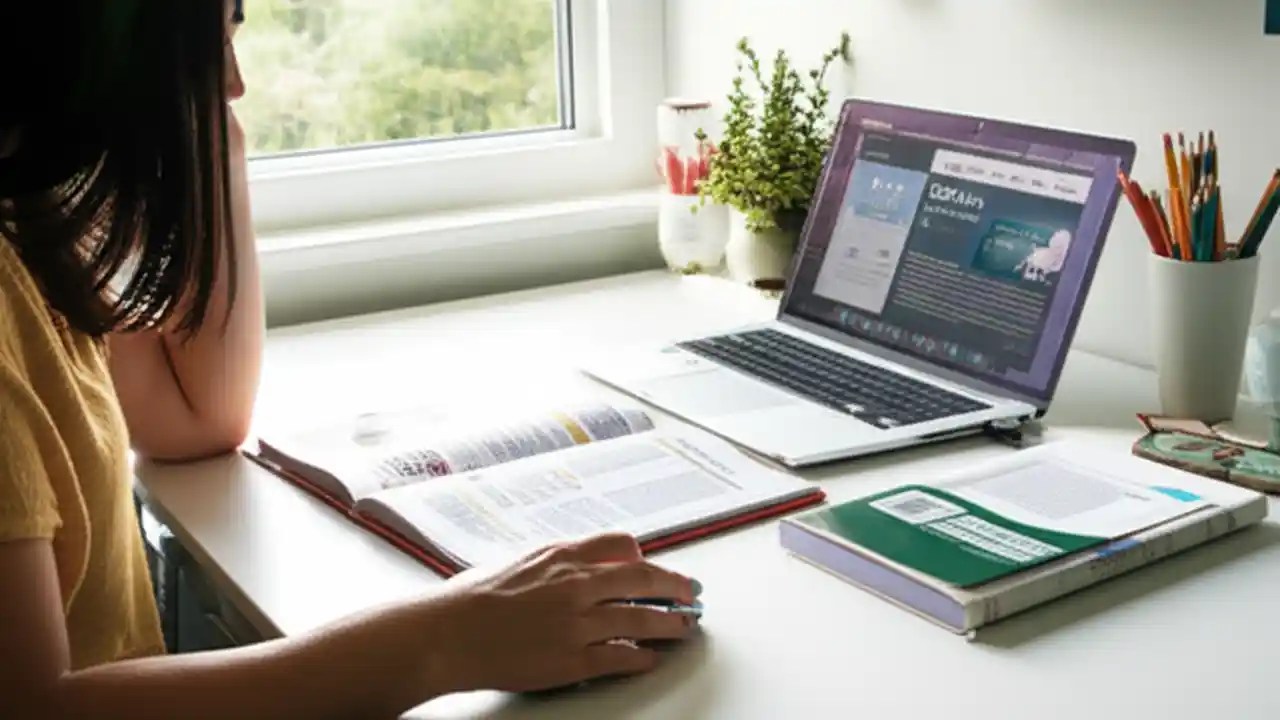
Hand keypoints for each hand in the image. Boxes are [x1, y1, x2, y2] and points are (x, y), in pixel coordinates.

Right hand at [428, 533, 698, 693]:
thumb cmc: (468, 601)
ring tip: (685, 627)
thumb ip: (551, 564)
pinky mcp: (572, 659)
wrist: (446, 634)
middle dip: (675, 586)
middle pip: (644, 578)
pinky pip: (621, 657)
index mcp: (561, 556)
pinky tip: (651, 658)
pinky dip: (642, 657)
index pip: (621, 545)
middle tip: (691, 592)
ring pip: (641, 618)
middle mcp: (576, 584)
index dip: (645, 557)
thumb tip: (571, 567)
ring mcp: (577, 623)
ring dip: (670, 623)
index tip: (655, 565)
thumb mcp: (516, 563)